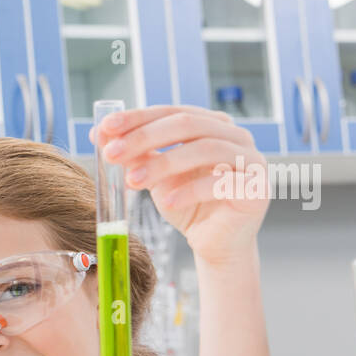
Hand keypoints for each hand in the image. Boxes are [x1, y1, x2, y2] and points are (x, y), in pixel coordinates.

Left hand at [91, 104, 268, 265]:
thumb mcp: (155, 176)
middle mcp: (236, 135)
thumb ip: (135, 154)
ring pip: (205, 149)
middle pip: (187, 124)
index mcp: (212, 124)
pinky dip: (189, 191)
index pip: (171, 111)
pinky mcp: (257, 188)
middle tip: (112, 154)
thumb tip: (98, 133)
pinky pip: (220, 183)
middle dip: (145, 137)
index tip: (104, 128)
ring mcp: (251, 159)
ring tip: (132, 181)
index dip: (137, 117)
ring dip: (163, 164)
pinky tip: (165, 202)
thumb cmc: (187, 205)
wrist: (215, 244)